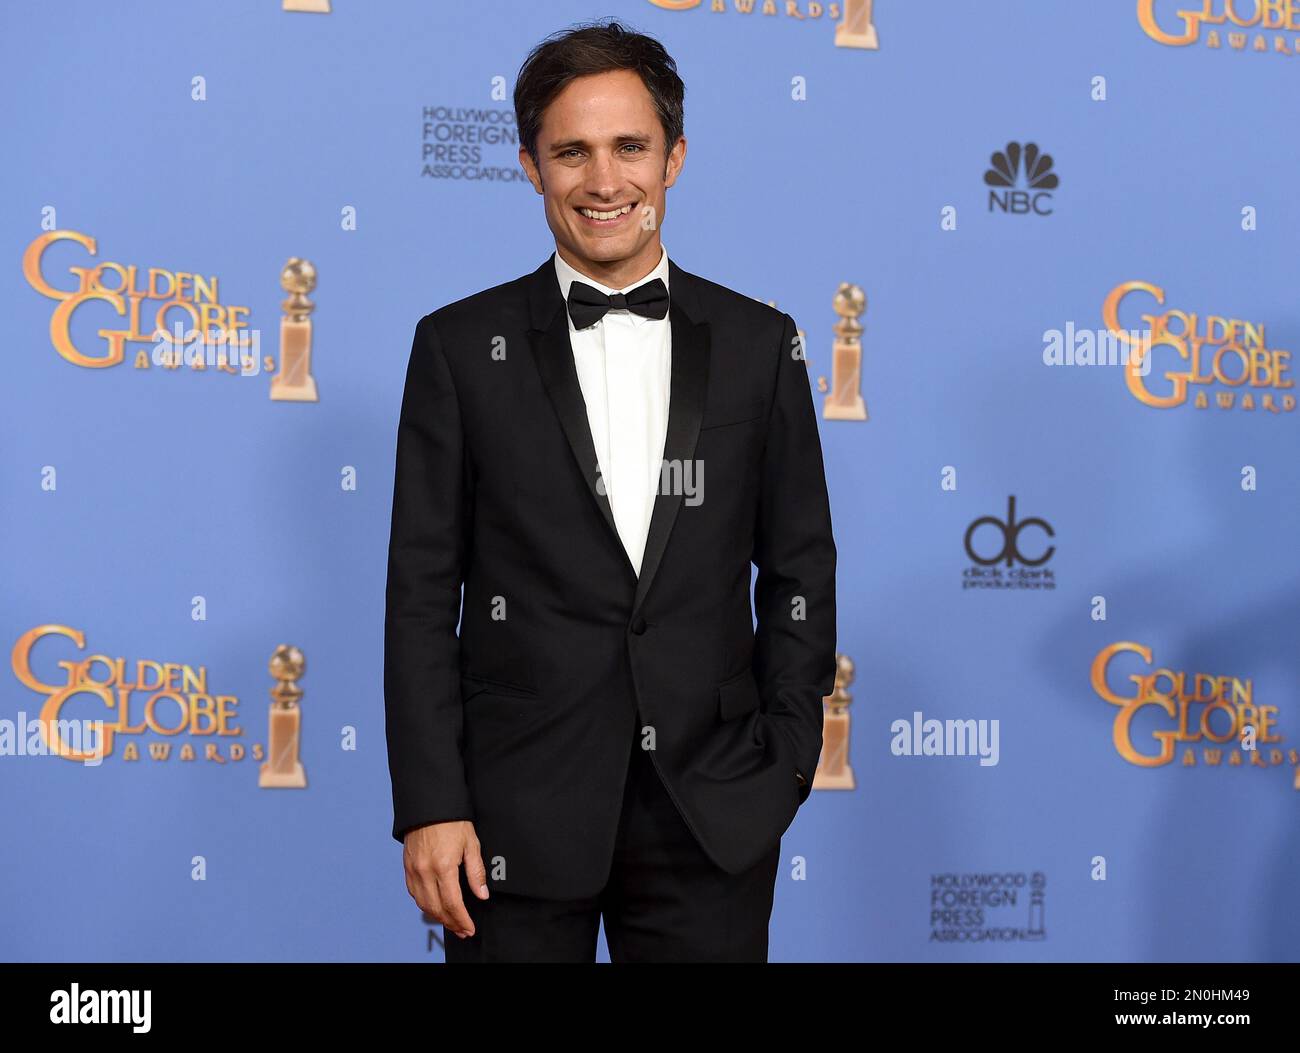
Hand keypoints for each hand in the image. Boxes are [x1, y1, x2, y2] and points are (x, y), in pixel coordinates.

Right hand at [402, 819, 488, 938]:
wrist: (429, 805)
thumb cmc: (452, 821)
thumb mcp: (471, 843)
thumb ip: (476, 872)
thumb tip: (481, 894)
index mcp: (443, 866)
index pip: (453, 903)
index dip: (462, 919)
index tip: (469, 928)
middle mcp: (425, 871)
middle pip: (437, 908)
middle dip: (451, 923)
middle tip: (463, 930)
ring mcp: (414, 870)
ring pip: (423, 904)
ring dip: (437, 917)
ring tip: (451, 922)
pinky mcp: (407, 867)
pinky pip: (414, 893)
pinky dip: (424, 904)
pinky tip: (435, 907)